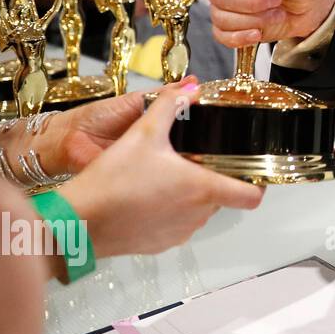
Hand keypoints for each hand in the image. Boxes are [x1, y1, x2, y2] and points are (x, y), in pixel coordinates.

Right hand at [59, 80, 264, 259]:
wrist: (77, 222)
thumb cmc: (112, 181)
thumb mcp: (142, 133)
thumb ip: (170, 105)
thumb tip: (190, 88)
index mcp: (203, 189)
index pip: (252, 196)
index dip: (257, 184)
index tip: (249, 170)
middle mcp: (197, 216)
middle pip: (222, 198)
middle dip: (212, 180)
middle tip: (194, 160)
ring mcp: (179, 233)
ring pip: (197, 212)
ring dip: (189, 195)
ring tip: (165, 175)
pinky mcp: (158, 245)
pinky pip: (175, 226)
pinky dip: (168, 212)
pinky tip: (147, 196)